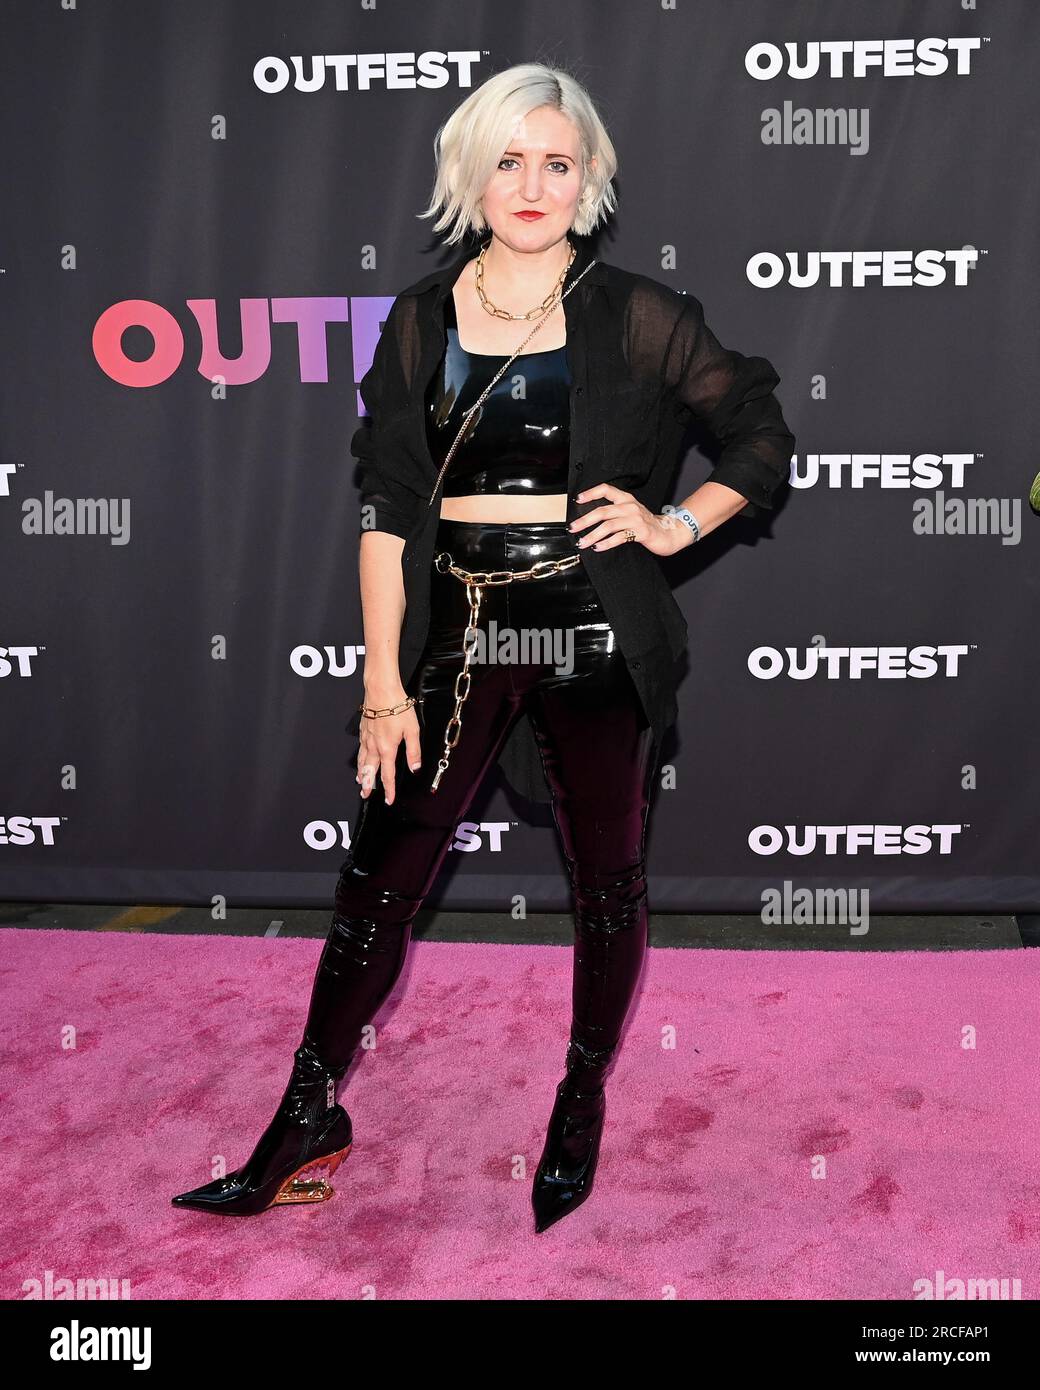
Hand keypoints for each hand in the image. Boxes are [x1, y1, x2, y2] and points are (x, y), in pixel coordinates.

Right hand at [357, 684, 422, 804]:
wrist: (380, 690)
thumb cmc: (397, 706)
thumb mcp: (412, 730)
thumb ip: (414, 751)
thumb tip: (415, 768)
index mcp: (387, 748)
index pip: (388, 775)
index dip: (389, 789)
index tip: (389, 800)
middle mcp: (374, 745)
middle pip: (370, 770)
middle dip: (368, 785)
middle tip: (365, 795)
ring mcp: (366, 737)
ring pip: (362, 760)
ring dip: (362, 773)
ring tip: (361, 782)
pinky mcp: (363, 729)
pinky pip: (360, 748)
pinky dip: (359, 758)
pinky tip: (360, 759)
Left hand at [568, 484, 694, 556]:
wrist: (669, 533)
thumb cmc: (646, 525)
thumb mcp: (630, 513)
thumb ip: (614, 513)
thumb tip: (589, 519)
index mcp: (626, 499)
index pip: (606, 489)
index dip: (591, 493)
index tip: (578, 500)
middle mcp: (630, 506)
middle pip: (603, 511)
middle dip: (585, 520)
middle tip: (573, 528)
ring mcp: (636, 519)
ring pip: (609, 525)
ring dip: (593, 535)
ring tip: (583, 542)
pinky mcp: (641, 532)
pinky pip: (620, 537)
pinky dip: (606, 543)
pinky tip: (598, 547)